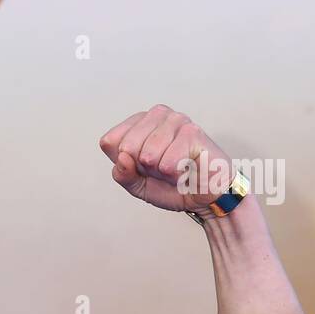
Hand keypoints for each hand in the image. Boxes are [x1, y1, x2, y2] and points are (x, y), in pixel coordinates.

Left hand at [98, 105, 232, 214]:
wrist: (204, 198)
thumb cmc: (172, 186)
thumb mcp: (137, 185)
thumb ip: (122, 173)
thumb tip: (122, 158)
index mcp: (139, 123)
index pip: (109, 141)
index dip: (124, 162)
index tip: (143, 167)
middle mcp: (157, 115)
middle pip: (126, 147)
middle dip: (142, 168)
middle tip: (162, 169)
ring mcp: (176, 120)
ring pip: (147, 156)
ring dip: (161, 172)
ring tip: (176, 168)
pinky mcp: (193, 132)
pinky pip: (167, 163)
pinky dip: (176, 176)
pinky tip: (188, 168)